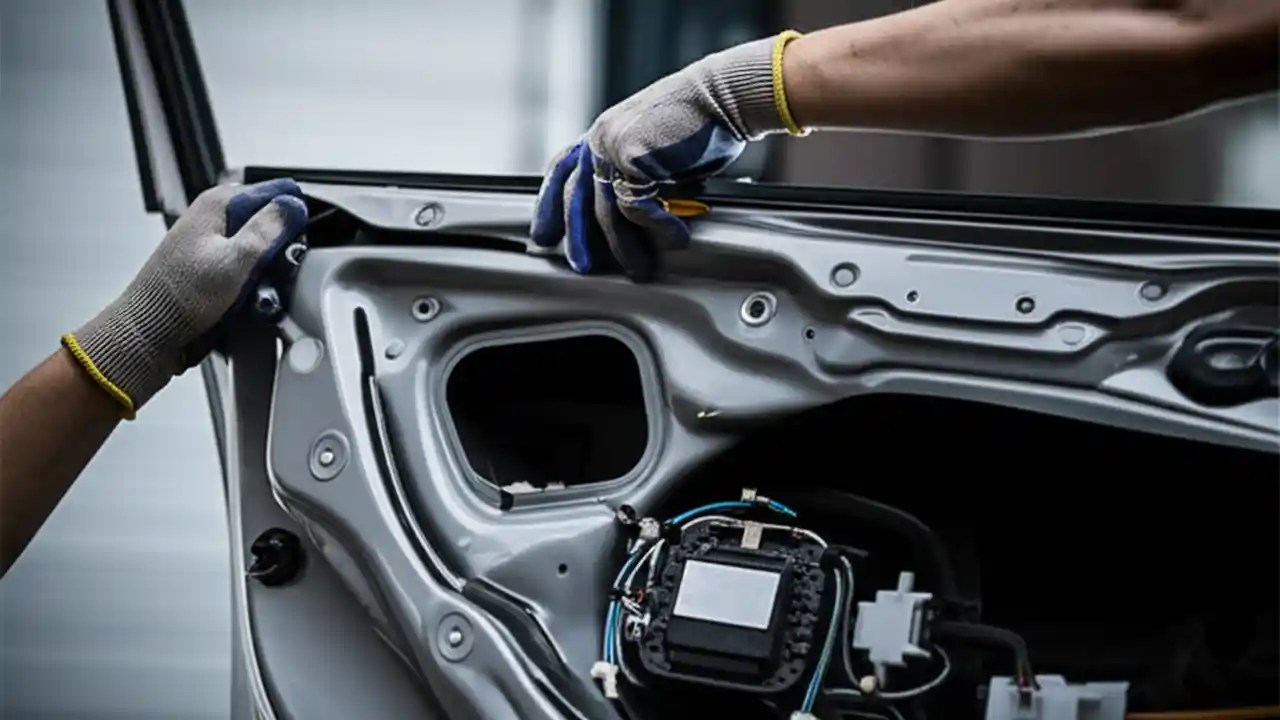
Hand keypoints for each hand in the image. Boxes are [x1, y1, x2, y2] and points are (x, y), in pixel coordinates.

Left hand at [62, 178, 307, 416]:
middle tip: (278, 268)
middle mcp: (213, 219)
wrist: (152, 332)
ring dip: (268, 269)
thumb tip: (294, 204)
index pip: (274, 192)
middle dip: (280, 247)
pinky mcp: (212, 268)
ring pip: (260, 249)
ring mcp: (212, 244)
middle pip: (268, 222)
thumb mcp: (236, 260)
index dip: (292, 216)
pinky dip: (253, 283)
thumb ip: (269, 228)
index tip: (299, 238)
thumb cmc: (180, 297)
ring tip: (259, 288)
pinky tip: (248, 298)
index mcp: (216, 204)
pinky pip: (247, 269)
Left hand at [530, 32, 804, 281]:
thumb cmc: (701, 125)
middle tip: (581, 266)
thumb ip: (638, 177)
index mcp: (603, 134)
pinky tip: (676, 239)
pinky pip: (637, 205)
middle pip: (576, 197)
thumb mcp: (658, 154)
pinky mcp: (631, 154)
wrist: (724, 96)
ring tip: (641, 269)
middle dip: (578, 236)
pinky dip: (658, 227)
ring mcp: (612, 144)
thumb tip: (635, 218)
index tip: (546, 232)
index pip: (564, 171)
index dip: (551, 203)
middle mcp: (601, 137)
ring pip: (607, 210)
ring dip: (625, 246)